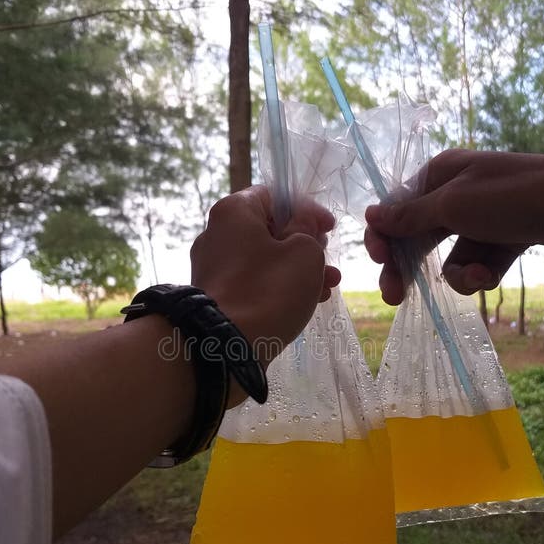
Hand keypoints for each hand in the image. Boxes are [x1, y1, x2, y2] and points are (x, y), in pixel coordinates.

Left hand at [191, 185, 340, 360]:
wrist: (225, 347)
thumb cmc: (268, 290)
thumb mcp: (303, 252)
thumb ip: (308, 229)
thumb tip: (301, 225)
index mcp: (233, 211)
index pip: (275, 195)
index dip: (307, 208)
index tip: (329, 228)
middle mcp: (216, 234)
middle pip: (269, 229)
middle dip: (305, 244)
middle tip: (328, 259)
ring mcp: (214, 267)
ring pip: (265, 259)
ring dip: (299, 269)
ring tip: (328, 286)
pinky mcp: (217, 296)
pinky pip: (254, 281)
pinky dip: (279, 286)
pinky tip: (308, 300)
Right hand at [364, 148, 543, 303]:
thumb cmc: (518, 198)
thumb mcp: (455, 206)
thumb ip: (410, 216)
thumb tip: (370, 215)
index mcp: (439, 175)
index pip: (395, 208)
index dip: (382, 237)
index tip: (379, 264)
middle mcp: (456, 194)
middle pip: (417, 236)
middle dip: (407, 266)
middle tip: (393, 298)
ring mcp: (483, 218)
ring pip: (449, 257)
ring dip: (458, 274)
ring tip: (477, 278)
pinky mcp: (505, 239)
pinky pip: (477, 265)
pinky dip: (481, 274)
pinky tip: (492, 275)